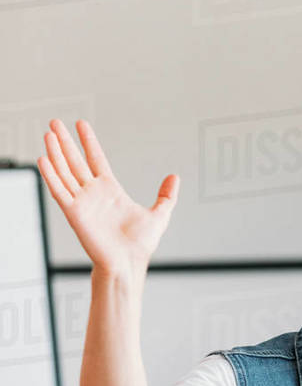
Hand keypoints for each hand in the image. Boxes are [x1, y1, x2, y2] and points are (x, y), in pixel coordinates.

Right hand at [37, 119, 179, 275]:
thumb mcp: (159, 215)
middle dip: (65, 141)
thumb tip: (174, 177)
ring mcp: (82, 202)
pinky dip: (51, 176)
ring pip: (64, 172)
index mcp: (110, 191)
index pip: (96, 159)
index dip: (88, 142)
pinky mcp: (74, 213)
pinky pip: (59, 192)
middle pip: (75, 161)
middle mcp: (93, 194)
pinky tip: (44, 160)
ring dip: (55, 153)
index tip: (81, 124)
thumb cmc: (140, 245)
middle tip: (55, 122)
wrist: (128, 264)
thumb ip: (166, 196)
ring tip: (48, 133)